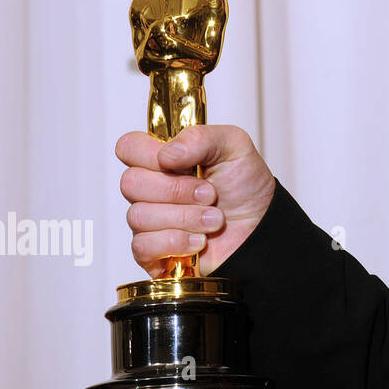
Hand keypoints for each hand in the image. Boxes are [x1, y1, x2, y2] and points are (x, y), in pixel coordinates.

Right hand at [117, 125, 275, 277]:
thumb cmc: (245, 185)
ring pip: (138, 216)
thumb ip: (200, 137)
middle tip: (210, 194)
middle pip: (130, 183)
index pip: (128, 147)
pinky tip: (200, 240)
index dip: (150, 154)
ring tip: (214, 219)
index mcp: (163, 159)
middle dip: (177, 190)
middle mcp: (150, 189)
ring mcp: (149, 221)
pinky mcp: (153, 251)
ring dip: (186, 217)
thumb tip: (167, 154)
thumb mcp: (233, 146)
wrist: (260, 227)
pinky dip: (177, 242)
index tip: (183, 163)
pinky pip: (142, 246)